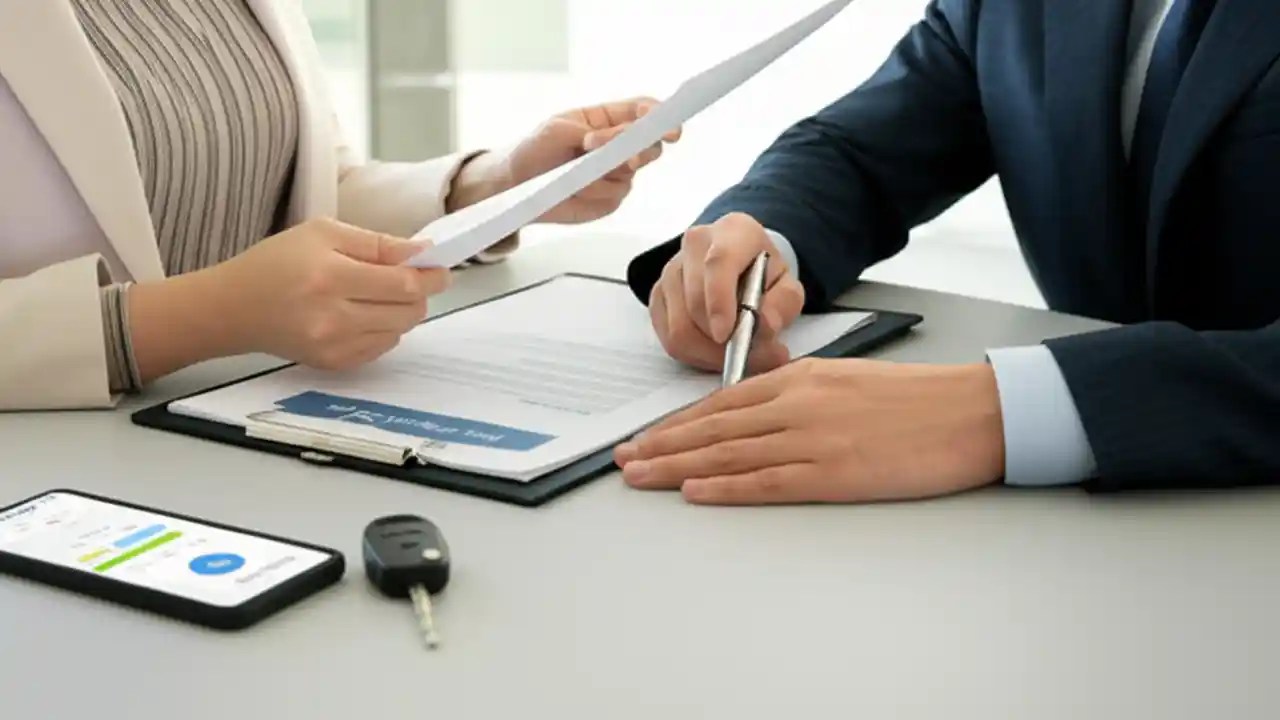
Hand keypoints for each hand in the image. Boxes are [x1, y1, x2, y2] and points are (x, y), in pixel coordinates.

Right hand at [206, 218, 449, 369]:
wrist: (233, 308)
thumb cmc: (276, 262)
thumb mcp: (323, 233)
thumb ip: (376, 243)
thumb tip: (420, 252)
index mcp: (330, 277)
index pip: (403, 284)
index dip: (430, 276)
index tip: (440, 269)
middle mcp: (334, 317)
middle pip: (408, 311)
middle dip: (420, 294)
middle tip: (411, 279)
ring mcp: (334, 346)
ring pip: (399, 330)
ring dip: (403, 312)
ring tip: (382, 294)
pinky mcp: (333, 364)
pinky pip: (382, 347)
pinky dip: (385, 329)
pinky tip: (365, 314)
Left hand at [449, 98, 681, 221]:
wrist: (516, 186)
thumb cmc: (535, 148)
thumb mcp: (558, 130)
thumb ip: (594, 133)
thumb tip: (621, 140)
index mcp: (607, 120)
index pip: (643, 111)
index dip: (660, 117)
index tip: (668, 128)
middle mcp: (618, 146)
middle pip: (650, 145)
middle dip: (641, 151)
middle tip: (624, 158)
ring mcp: (616, 174)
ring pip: (631, 173)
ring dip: (605, 174)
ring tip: (576, 174)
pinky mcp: (609, 198)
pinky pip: (616, 195)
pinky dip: (596, 192)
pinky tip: (575, 190)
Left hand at [613, 359, 1005, 504]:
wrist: (968, 412)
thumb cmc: (914, 399)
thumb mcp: (846, 380)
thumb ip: (799, 396)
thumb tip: (757, 416)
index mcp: (800, 379)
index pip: (722, 402)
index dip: (678, 423)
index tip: (647, 436)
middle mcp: (796, 404)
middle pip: (713, 428)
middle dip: (661, 444)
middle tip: (622, 459)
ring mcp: (811, 439)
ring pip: (727, 453)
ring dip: (675, 466)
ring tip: (638, 476)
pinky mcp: (832, 474)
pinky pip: (765, 482)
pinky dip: (724, 488)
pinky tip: (692, 493)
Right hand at [651, 212, 804, 373]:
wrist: (745, 268)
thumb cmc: (765, 277)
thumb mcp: (788, 288)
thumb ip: (782, 305)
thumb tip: (765, 325)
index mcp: (735, 231)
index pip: (718, 263)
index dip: (720, 302)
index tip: (727, 335)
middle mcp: (696, 243)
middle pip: (694, 301)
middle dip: (718, 341)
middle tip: (746, 357)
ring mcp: (671, 268)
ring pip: (678, 325)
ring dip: (707, 351)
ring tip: (733, 353)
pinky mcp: (658, 293)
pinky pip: (667, 335)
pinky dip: (692, 352)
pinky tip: (712, 349)